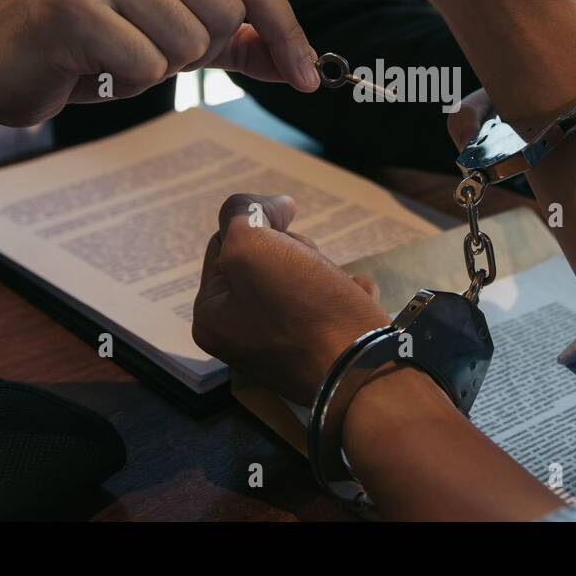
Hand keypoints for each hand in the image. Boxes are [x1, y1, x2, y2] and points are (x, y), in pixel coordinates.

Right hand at [0, 0, 319, 129]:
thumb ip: (237, 41)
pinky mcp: (72, 3)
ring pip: (190, 44)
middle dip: (197, 51)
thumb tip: (300, 62)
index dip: (286, 31)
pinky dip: (126, 82)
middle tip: (142, 44)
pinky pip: (147, 67)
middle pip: (227, 14)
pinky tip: (90, 64)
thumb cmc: (89, 43)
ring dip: (158, 67)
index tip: (310, 78)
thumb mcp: (173, 32)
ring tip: (112, 51)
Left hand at [192, 193, 389, 404]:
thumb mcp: (252, 246)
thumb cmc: (302, 309)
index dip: (259, 228)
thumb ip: (241, 214)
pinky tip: (356, 299)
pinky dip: (345, 294)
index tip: (286, 242)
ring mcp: (282, 347)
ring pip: (300, 278)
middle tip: (313, 270)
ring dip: (324, 271)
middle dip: (294, 253)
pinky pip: (329, 304)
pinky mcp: (320, 352)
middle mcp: (240, 336)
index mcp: (211, 317)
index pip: (224, 242)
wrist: (364, 369)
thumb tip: (269, 207)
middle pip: (264, 261)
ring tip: (339, 288)